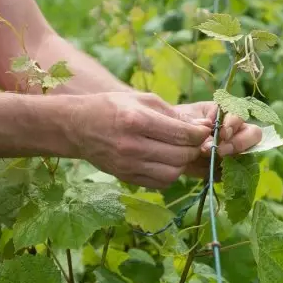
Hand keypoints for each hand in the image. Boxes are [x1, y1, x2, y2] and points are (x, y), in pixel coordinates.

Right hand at [72, 92, 212, 188]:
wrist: (77, 127)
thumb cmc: (112, 107)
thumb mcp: (142, 100)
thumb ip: (173, 114)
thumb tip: (204, 126)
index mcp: (137, 120)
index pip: (182, 133)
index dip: (200, 133)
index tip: (205, 129)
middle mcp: (132, 145)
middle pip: (180, 155)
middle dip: (195, 148)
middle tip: (196, 141)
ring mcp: (128, 165)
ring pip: (173, 173)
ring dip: (183, 163)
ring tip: (181, 151)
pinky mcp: (126, 177)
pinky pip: (160, 183)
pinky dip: (170, 173)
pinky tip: (168, 161)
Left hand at [173, 101, 262, 177]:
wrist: (167, 142)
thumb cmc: (177, 123)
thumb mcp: (185, 121)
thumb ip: (198, 129)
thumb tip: (209, 145)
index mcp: (225, 113)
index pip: (241, 113)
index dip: (235, 123)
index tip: (223, 133)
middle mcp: (235, 130)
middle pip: (254, 134)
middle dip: (240, 142)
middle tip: (221, 151)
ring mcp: (234, 149)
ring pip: (249, 154)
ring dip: (234, 159)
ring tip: (215, 161)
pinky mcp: (228, 166)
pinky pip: (235, 172)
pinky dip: (226, 174)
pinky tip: (212, 172)